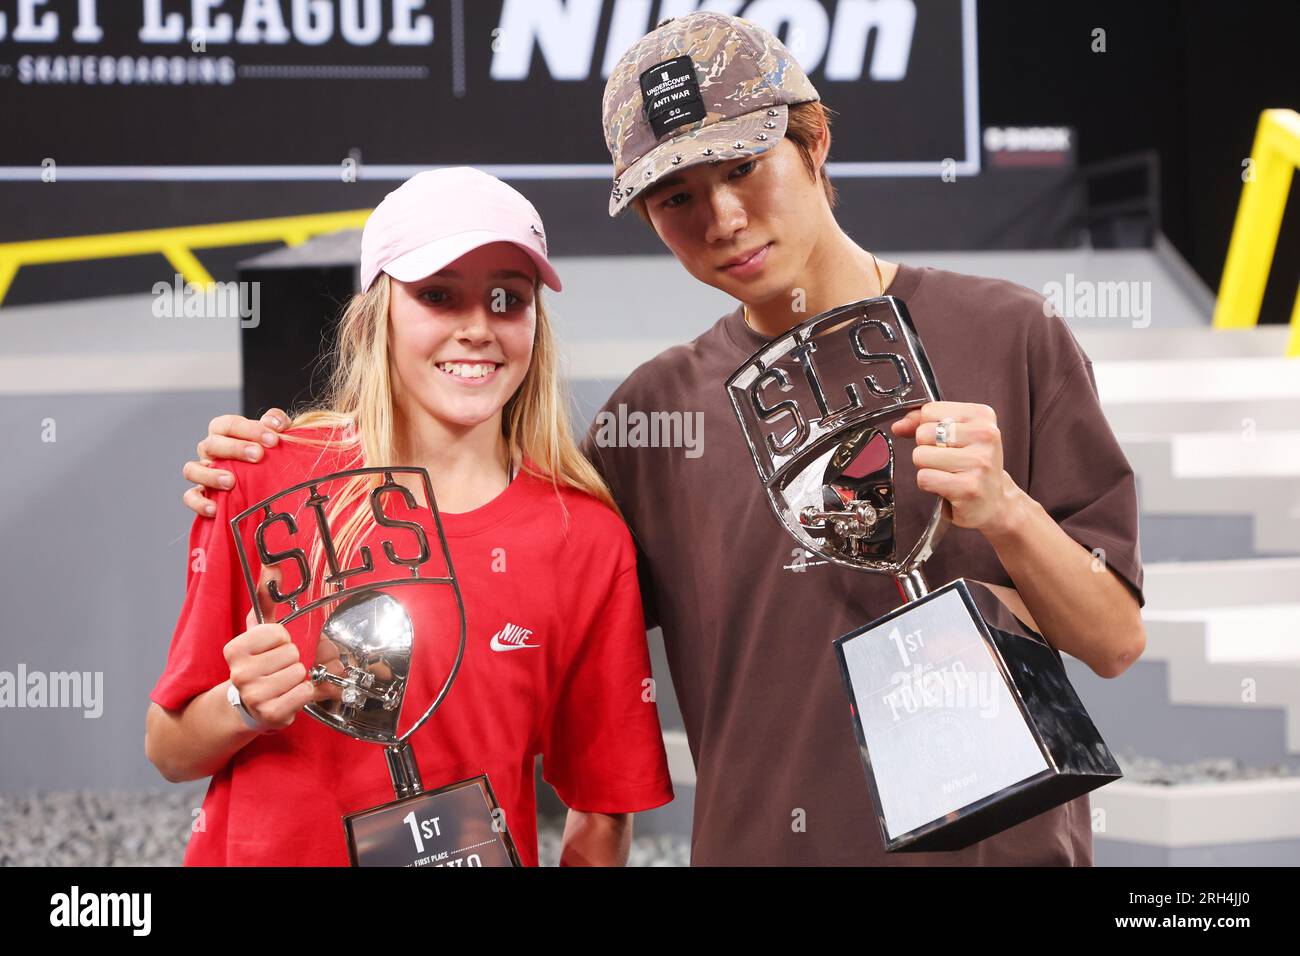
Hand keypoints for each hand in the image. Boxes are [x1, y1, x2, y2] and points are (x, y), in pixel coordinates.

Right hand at [182, 408, 287, 516]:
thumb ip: (276, 422)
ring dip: (210, 475)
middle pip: (211, 444)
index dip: (250, 429)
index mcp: (225, 433)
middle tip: (258, 455)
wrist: (269, 487)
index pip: (229, 424)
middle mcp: (210, 451)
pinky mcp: (202, 495)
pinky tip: (215, 508)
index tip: (273, 439)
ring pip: (192, 469)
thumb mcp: (275, 436)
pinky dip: (199, 502)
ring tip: (230, 482)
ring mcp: (203, 473)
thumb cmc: (269, 456)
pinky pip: (191, 497)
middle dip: (235, 448)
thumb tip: (273, 422)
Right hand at [222, 567, 313, 729]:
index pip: (278, 633)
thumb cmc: (257, 662)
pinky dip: (303, 693)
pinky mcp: (271, 713)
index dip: (282, 639)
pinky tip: (288, 695)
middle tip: (278, 667)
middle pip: (291, 653)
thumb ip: (266, 596)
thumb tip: (272, 564)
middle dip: (291, 658)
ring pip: (299, 672)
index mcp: (235, 649)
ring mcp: (254, 695)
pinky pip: (305, 693)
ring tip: (282, 681)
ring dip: (298, 676)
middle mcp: (240, 673)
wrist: (246, 705)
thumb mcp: (258, 630)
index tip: (271, 648)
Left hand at [890, 401, 1020, 535]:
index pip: (929, 411)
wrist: (994, 504)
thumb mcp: (953, 436)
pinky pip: (924, 478)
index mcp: (982, 416)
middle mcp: (985, 435)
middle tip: (949, 462)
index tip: (944, 442)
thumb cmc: (972, 467)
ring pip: (920, 456)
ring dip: (928, 469)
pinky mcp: (968, 487)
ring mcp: (979, 462)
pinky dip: (929, 485)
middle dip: (927, 450)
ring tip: (949, 475)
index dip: (927, 428)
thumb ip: (924, 423)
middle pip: (923, 433)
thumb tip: (898, 426)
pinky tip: (949, 488)